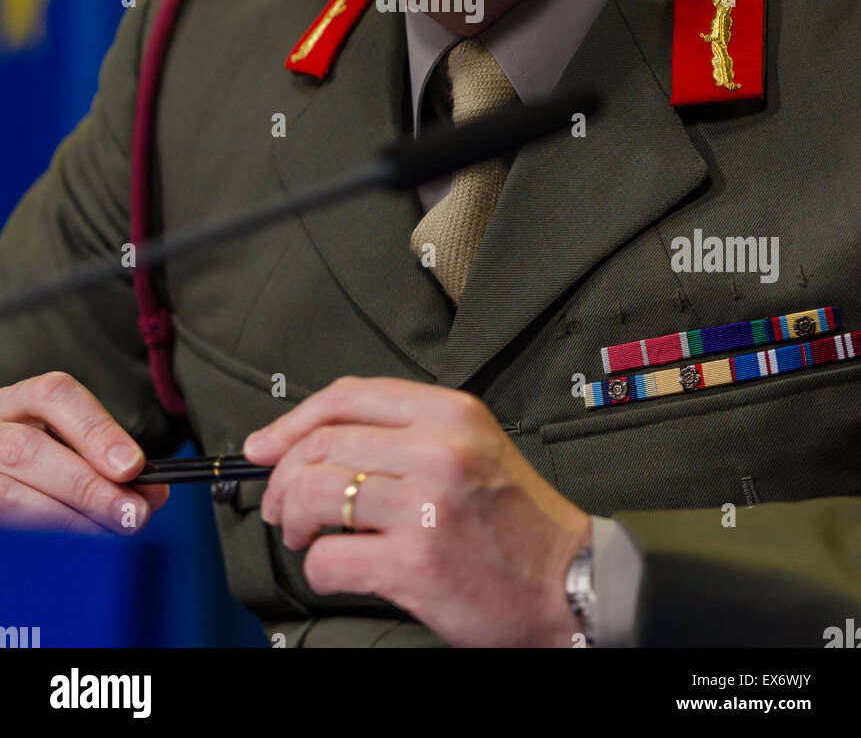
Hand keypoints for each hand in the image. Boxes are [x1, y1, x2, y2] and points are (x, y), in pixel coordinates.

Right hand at [0, 373, 168, 534]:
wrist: (3, 477)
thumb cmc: (41, 465)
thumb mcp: (68, 447)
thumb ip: (107, 461)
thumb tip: (154, 492)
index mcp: (19, 402)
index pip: (53, 396)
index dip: (96, 430)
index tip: (133, 466)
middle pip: (27, 449)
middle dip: (87, 486)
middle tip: (132, 514)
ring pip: (7, 495)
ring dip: (66, 518)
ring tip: (108, 533)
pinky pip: (2, 522)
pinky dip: (40, 537)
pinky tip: (72, 546)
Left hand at [243, 376, 590, 646]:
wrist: (568, 581)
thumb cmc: (517, 521)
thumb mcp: (473, 446)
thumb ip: (406, 433)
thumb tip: (318, 442)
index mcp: (450, 413)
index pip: (348, 396)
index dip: (292, 421)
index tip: (266, 444)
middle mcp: (437, 450)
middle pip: (320, 444)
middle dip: (282, 478)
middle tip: (281, 505)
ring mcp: (424, 505)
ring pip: (315, 494)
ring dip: (292, 519)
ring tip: (303, 535)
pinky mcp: (415, 562)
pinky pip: (330, 559)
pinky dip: (319, 568)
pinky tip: (336, 569)